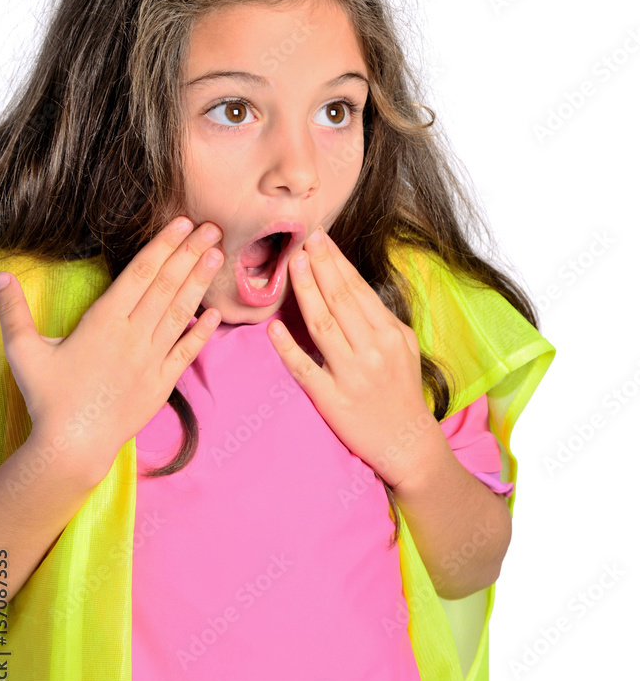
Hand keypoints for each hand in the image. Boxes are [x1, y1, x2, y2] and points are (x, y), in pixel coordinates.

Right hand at [0, 218, 224, 484]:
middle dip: (190, 253)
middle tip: (213, 227)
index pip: (140, 274)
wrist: (73, 447)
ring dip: (200, 282)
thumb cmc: (47, 399)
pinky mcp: (162, 383)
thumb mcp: (24, 351)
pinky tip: (215, 313)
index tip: (182, 224)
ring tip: (217, 255)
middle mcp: (132, 335)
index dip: (163, 246)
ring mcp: (151, 359)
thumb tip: (0, 276)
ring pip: (179, 313)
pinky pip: (186, 352)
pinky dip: (202, 332)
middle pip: (166, 286)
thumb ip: (13, 312)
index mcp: (103, 322)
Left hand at [267, 226, 433, 486]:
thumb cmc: (402, 390)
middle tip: (304, 239)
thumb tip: (351, 285)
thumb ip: (380, 317)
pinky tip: (274, 327)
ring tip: (291, 264)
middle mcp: (373, 350)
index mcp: (390, 334)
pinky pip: (305, 369)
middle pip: (340, 300)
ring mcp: (352, 375)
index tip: (320, 238)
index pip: (358, 290)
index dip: (337, 262)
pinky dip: (288, 347)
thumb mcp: (405, 347)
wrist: (408, 442)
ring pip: (322, 325)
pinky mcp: (332, 400)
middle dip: (320, 265)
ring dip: (305, 291)